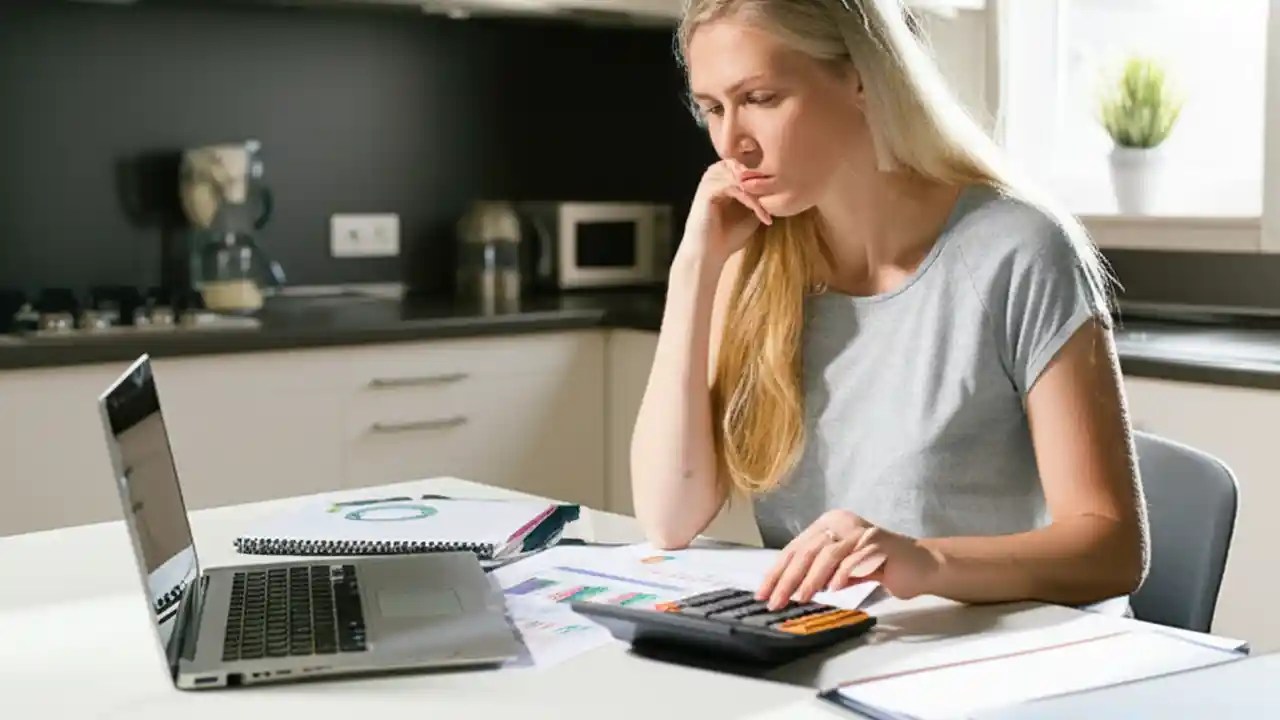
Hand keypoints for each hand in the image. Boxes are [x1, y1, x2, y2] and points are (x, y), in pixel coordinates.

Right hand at [680, 161, 772, 265]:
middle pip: (742, 163)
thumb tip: (782, 185)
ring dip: (758, 192)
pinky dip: (751, 201)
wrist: (709, 255)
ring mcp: (708, 181)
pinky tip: (763, 217)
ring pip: (740, 176)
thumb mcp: (751, 212)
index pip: (746, 162)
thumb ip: (761, 196)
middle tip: (778, 195)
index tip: (783, 190)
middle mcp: (714, 175)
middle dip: (761, 179)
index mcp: (722, 177)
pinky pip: (734, 187)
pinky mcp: (707, 192)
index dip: (765, 174)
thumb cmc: (729, 237)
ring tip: (771, 208)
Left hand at [756, 510, 942, 608]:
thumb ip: (817, 573)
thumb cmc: (878, 567)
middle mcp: (841, 522)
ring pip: (827, 554)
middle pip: (806, 550)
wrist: (920, 565)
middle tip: (775, 601)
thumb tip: (785, 590)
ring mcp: (860, 531)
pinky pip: (854, 559)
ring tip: (801, 598)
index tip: (763, 593)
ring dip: (811, 579)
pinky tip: (833, 590)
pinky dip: (841, 575)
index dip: (776, 572)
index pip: (795, 548)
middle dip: (787, 578)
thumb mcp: (841, 569)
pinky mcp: (879, 542)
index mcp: (828, 524)